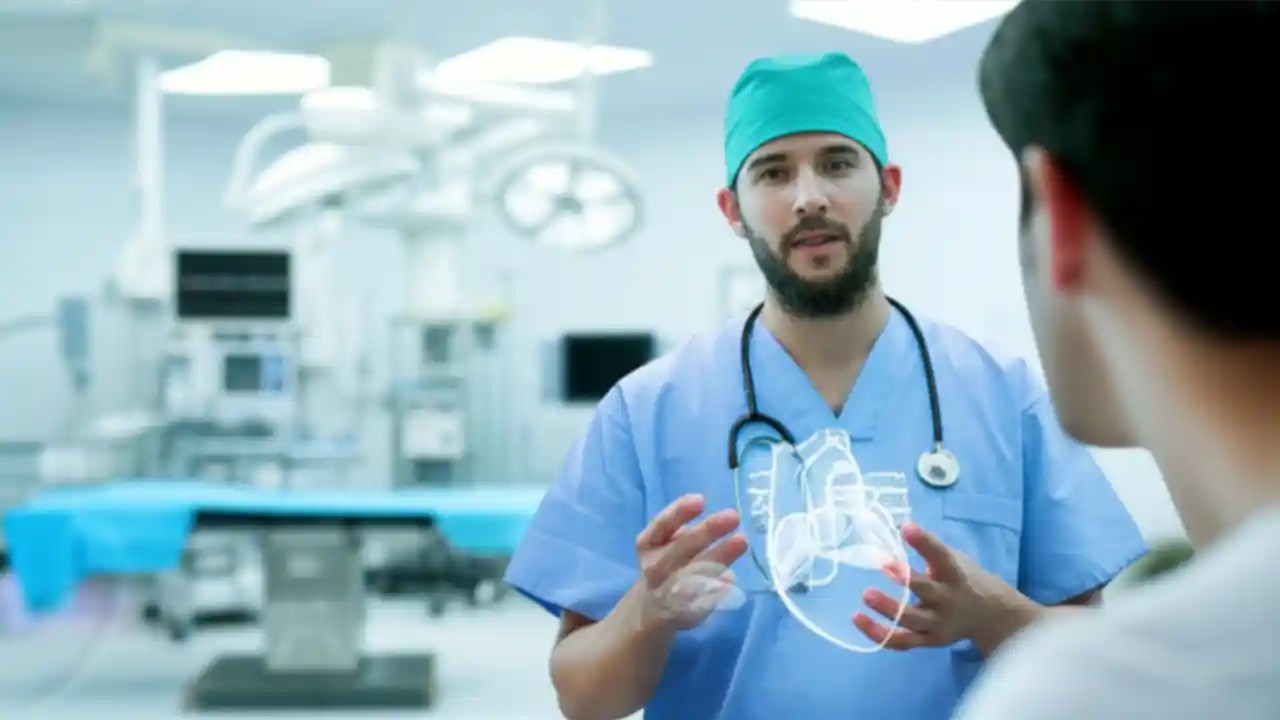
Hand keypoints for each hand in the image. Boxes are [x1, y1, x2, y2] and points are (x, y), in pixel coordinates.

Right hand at [632, 494, 748, 632]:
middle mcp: (655, 566)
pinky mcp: (682, 613)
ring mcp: (667, 591)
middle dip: (708, 531)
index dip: (680, 512)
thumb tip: (721, 519)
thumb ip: (684, 527)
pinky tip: (731, 581)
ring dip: (719, 557)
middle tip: (734, 515)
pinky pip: (702, 601)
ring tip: (742, 540)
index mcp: (648, 544)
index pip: (662, 525)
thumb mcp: (665, 540)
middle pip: (683, 548)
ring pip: (694, 574)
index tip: (701, 500)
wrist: (650, 607)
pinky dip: (717, 590)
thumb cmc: (666, 561)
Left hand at [852, 522, 1033, 652]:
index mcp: (955, 574)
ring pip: (912, 620)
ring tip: (866, 595)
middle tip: (883, 565)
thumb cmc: (962, 579)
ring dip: (887, 608)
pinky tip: (858, 619)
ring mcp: (938, 624)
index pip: (941, 555)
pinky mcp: (929, 641)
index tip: (906, 527)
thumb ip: (928, 549)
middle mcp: (948, 600)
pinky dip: (878, 633)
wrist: (990, 617)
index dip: (924, 541)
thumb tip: (894, 529)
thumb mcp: (953, 560)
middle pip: (927, 591)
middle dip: (906, 579)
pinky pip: (901, 641)